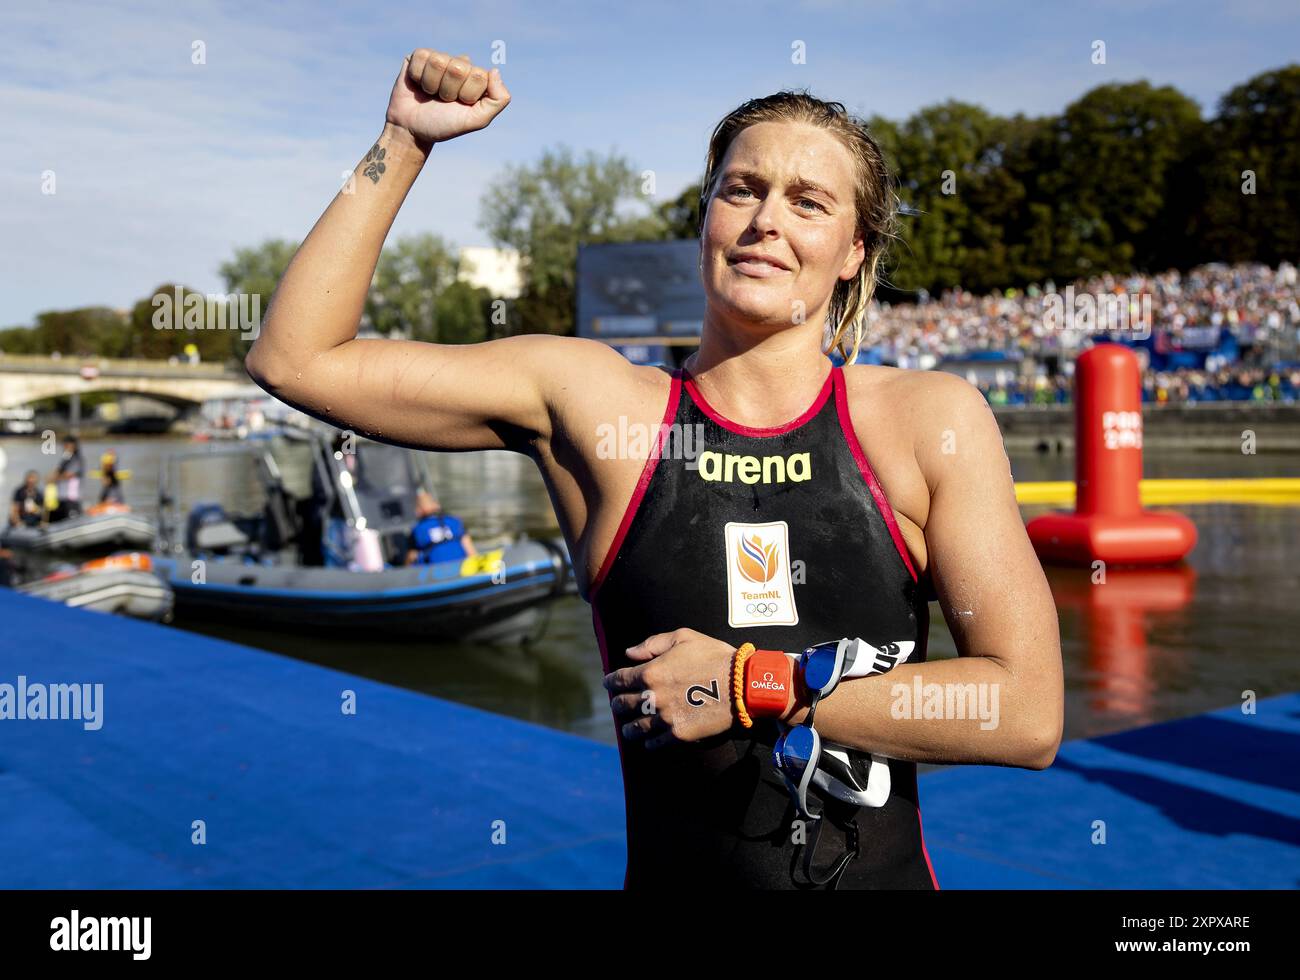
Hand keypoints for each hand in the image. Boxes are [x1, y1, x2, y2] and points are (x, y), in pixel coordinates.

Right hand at [385, 48, 510, 148]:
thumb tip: (494, 70)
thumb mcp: (476, 120)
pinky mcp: (419, 56)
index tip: (459, 105)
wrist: (412, 130)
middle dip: (448, 91)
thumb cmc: (444, 125)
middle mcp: (460, 64)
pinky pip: (421, 57)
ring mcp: (440, 58)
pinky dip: (418, 76)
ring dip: (432, 85)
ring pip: (438, 61)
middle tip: (443, 101)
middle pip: (458, 68)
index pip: (478, 76)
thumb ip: (497, 100)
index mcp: (476, 77)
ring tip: (431, 94)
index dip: (467, 95)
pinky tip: (418, 84)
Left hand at [604, 628, 737, 749]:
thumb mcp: (683, 638)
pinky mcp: (679, 735)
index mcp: (651, 672)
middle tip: (618, 704)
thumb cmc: (714, 656)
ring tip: (628, 728)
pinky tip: (648, 741)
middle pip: (622, 705)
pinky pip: (655, 743)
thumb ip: (652, 644)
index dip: (610, 682)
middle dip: (617, 704)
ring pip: (634, 729)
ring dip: (628, 727)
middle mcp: (652, 698)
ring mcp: (665, 719)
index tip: (609, 684)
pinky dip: (648, 742)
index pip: (618, 680)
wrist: (742, 684)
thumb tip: (629, 653)